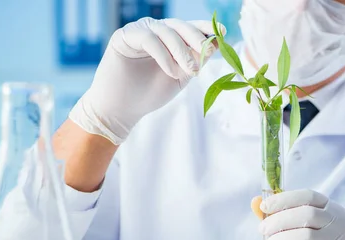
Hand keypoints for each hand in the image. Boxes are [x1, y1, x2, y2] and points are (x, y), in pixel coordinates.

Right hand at [69, 17, 224, 144]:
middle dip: (197, 38)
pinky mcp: (124, 36)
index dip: (206, 28)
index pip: (189, 28)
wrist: (122, 109)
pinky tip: (170, 71)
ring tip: (191, 70)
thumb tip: (216, 45)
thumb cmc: (149, 94)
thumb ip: (195, 61)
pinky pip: (149, 39)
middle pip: (180, 26)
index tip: (223, 33)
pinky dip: (164, 55)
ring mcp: (139, 31)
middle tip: (208, 53)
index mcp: (169, 38)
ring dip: (182, 51)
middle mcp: (154, 30)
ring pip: (167, 31)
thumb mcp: (180, 76)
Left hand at [252, 189, 344, 239]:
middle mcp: (340, 225)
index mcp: (333, 210)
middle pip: (306, 215)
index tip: (264, 206)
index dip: (284, 199)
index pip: (309, 196)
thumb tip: (255, 204)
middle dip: (278, 220)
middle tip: (261, 230)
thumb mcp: (304, 230)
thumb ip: (282, 217)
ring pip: (304, 238)